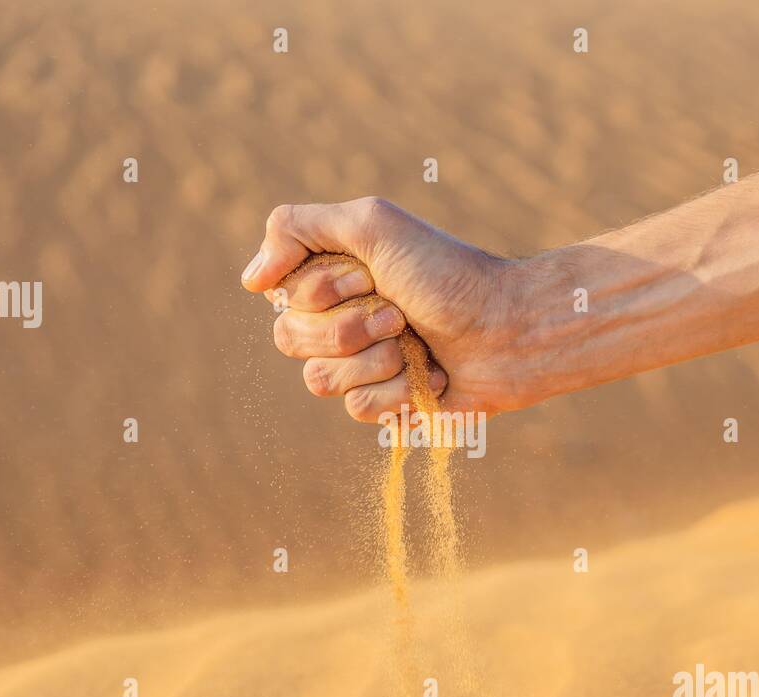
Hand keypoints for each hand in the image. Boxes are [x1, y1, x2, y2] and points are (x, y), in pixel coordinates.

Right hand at [241, 197, 544, 420]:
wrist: (509, 330)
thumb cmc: (448, 274)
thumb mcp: (374, 225)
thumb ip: (298, 228)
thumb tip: (250, 280)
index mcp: (332, 279)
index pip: (282, 298)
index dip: (325, 293)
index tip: (373, 276)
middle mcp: (340, 320)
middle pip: (290, 341)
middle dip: (351, 328)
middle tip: (400, 314)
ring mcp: (362, 365)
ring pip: (320, 381)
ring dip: (376, 361)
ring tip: (417, 346)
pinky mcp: (386, 404)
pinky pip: (357, 409)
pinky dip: (397, 391)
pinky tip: (430, 377)